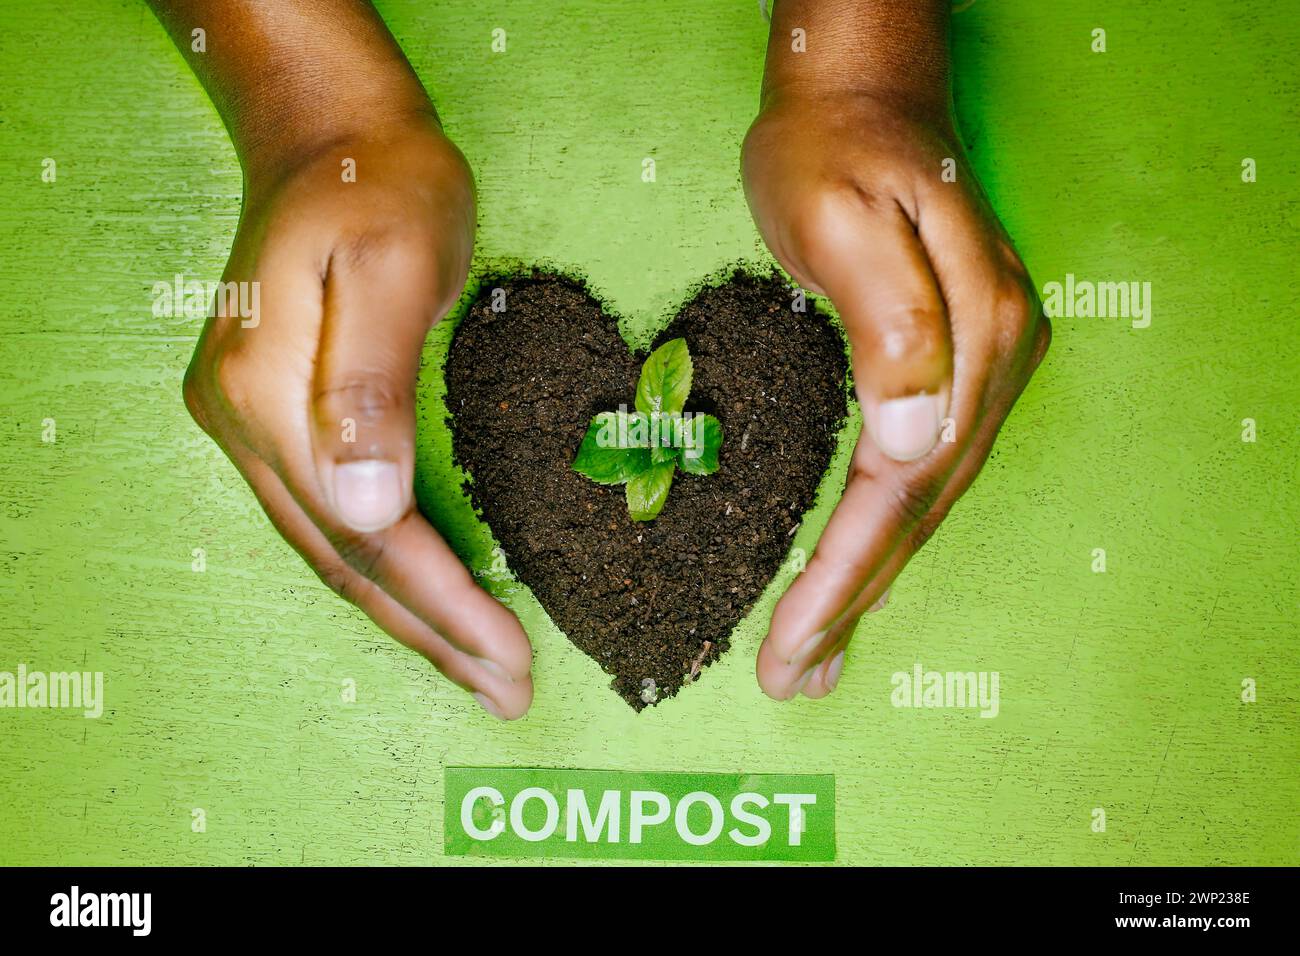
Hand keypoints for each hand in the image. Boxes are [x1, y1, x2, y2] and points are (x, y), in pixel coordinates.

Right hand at [182, 114, 533, 717]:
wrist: (330, 138)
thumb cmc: (380, 186)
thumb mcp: (394, 263)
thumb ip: (373, 384)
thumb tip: (366, 509)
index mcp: (270, 393)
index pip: (368, 532)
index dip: (442, 604)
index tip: (510, 657)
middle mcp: (243, 424)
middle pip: (346, 560)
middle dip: (432, 635)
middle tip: (506, 691)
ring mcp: (245, 426)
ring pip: (332, 553)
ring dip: (406, 619)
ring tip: (476, 671)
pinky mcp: (267, 420)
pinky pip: (327, 522)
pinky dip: (381, 573)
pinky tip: (422, 602)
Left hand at [742, 90, 1049, 700]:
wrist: (863, 98)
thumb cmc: (834, 150)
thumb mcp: (844, 219)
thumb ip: (889, 323)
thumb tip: (913, 439)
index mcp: (970, 333)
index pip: (902, 484)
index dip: (846, 571)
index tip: (791, 642)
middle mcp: (989, 363)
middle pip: (918, 510)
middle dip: (852, 600)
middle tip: (792, 678)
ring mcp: (979, 368)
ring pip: (923, 503)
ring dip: (870, 585)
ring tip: (816, 659)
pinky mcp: (952, 368)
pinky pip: (915, 473)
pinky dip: (880, 536)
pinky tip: (853, 574)